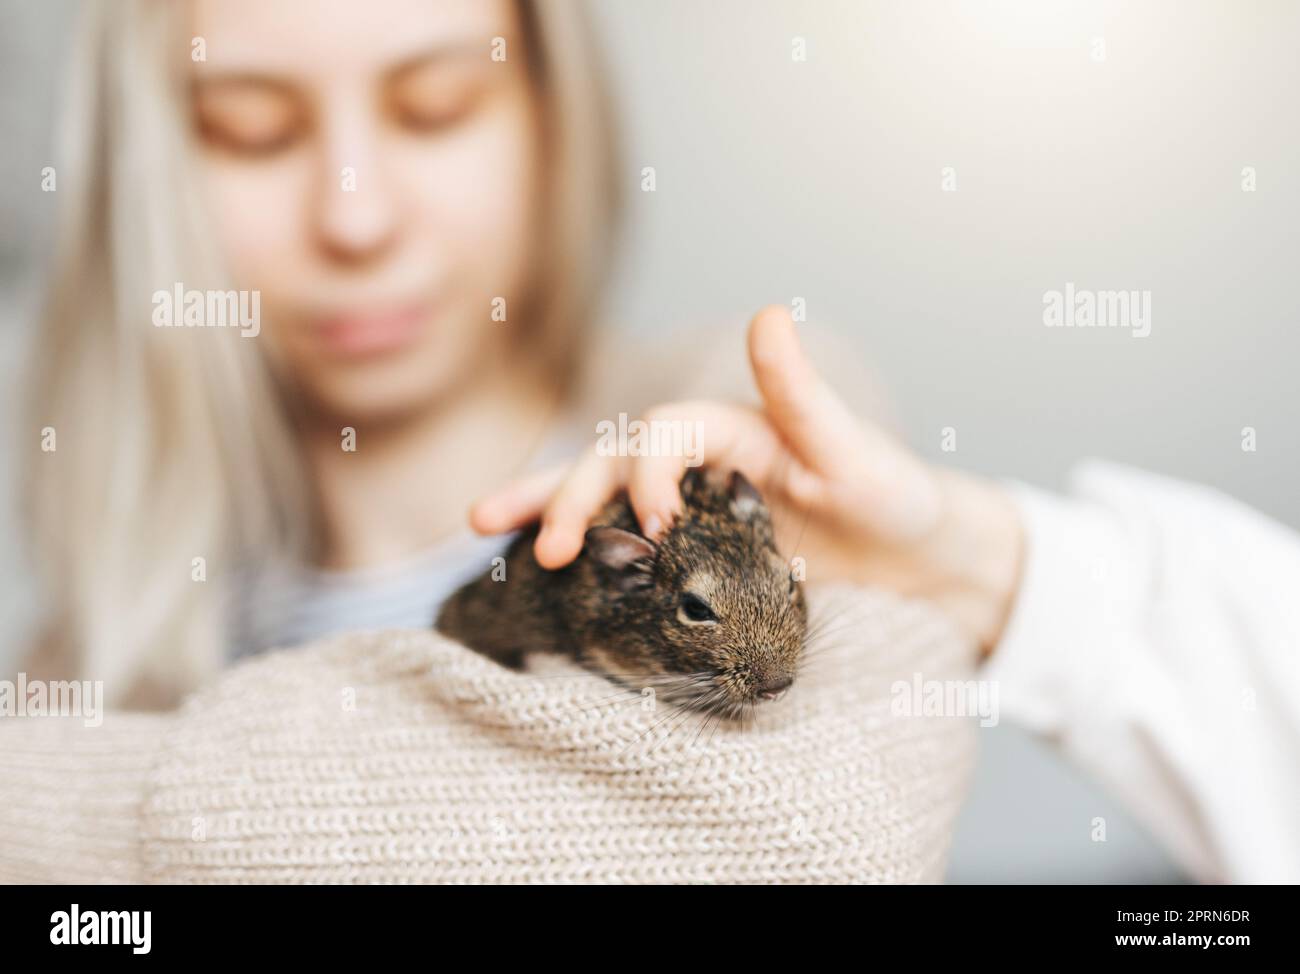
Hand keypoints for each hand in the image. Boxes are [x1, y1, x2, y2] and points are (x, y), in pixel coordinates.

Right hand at [471, 306, 1024, 655]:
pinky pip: (621, 539)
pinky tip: (529, 559)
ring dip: (543, 504)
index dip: (646, 473)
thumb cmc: (892, 497)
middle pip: (611, 459)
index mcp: (728, 425)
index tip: (654, 528)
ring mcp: (691, 500)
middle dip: (569, 496)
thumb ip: (801, 395)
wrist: (915, 554)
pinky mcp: (692, 546)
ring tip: (479, 524)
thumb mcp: (853, 450)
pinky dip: (577, 542)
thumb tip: (769, 313)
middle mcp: (698, 457)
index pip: (661, 433)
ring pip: (599, 491)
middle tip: (543, 546)